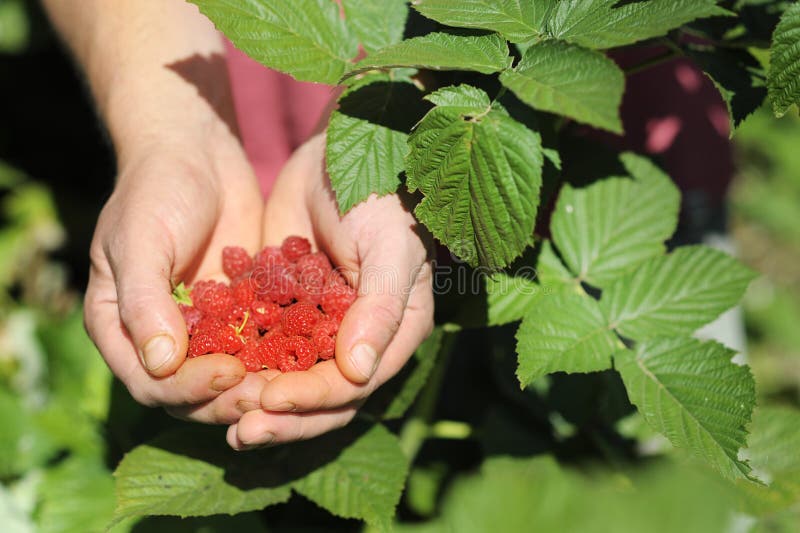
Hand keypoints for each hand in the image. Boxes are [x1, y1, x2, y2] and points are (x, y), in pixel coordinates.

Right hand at [84, 136, 270, 423]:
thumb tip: (160, 366)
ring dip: (258, 385)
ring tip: (292, 384)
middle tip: (269, 393)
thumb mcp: (141, 240)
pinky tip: (308, 356)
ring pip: (229, 376)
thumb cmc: (156, 189)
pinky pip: (258, 345)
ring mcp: (202, 328)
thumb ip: (144, 301)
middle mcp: (160, 337)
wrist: (195, 151)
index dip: (188, 389)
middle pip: (191, 393)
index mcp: (121, 328)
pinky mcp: (239, 312)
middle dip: (229, 398)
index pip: (150, 383)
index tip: (228, 375)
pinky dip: (278, 356)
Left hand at [227, 133, 434, 448]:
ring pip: (291, 379)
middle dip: (283, 417)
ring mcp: (324, 328)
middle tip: (241, 430)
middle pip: (322, 397)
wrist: (341, 151)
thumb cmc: (380, 197)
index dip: (312, 400)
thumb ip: (380, 310)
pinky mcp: (289, 309)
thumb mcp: (389, 248)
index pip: (353, 385)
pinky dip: (243, 363)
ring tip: (222, 417)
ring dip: (259, 402)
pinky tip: (212, 373)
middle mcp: (361, 340)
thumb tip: (358, 374)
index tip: (270, 401)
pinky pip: (265, 346)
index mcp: (394, 333)